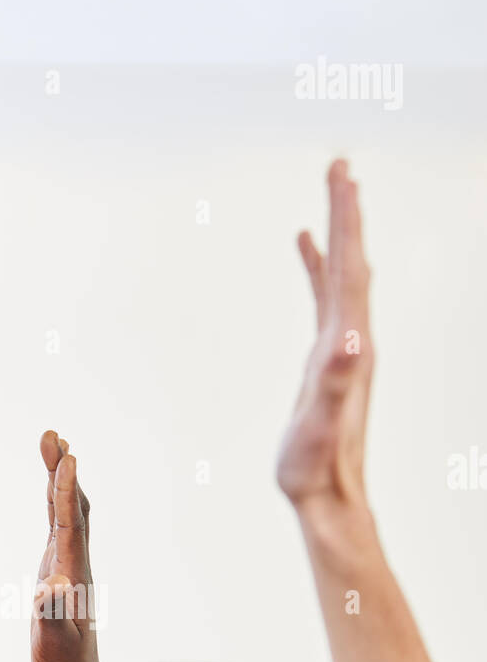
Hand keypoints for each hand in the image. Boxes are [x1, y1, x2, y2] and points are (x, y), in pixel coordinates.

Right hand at [31, 433, 126, 661]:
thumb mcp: (54, 641)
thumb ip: (52, 613)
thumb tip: (53, 587)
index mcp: (72, 575)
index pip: (70, 525)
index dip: (66, 491)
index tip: (66, 456)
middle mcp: (74, 563)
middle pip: (72, 507)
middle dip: (63, 470)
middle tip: (53, 435)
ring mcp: (68, 565)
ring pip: (67, 512)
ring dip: (60, 479)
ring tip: (53, 447)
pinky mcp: (60, 571)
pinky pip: (59, 526)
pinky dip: (54, 502)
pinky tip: (50, 492)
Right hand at [276, 160, 373, 519]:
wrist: (329, 497)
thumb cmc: (317, 465)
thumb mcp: (320, 422)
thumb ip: (335, 381)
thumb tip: (347, 340)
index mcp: (351, 344)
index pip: (350, 269)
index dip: (345, 221)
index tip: (342, 174)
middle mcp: (354, 339)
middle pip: (353, 262)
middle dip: (347, 213)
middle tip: (340, 164)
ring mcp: (343, 348)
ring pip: (343, 276)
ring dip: (339, 234)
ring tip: (334, 193)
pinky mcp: (329, 360)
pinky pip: (326, 300)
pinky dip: (318, 269)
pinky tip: (308, 252)